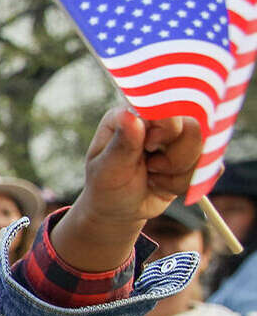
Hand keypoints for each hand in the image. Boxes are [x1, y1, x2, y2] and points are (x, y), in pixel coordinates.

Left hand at [54, 110, 202, 271]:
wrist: (118, 208)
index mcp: (134, 113)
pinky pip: (210, 168)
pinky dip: (186, 183)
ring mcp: (179, 137)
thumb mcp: (108, 168)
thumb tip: (131, 116)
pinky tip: (165, 183)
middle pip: (196, 127)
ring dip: (179, 173)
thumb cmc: (106, 185)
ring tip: (154, 177)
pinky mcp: (193, 155)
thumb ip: (121, 144)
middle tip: (150, 168)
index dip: (167, 130)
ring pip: (206, 149)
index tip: (149, 147)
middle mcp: (160, 120)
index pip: (169, 107)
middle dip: (175, 158)